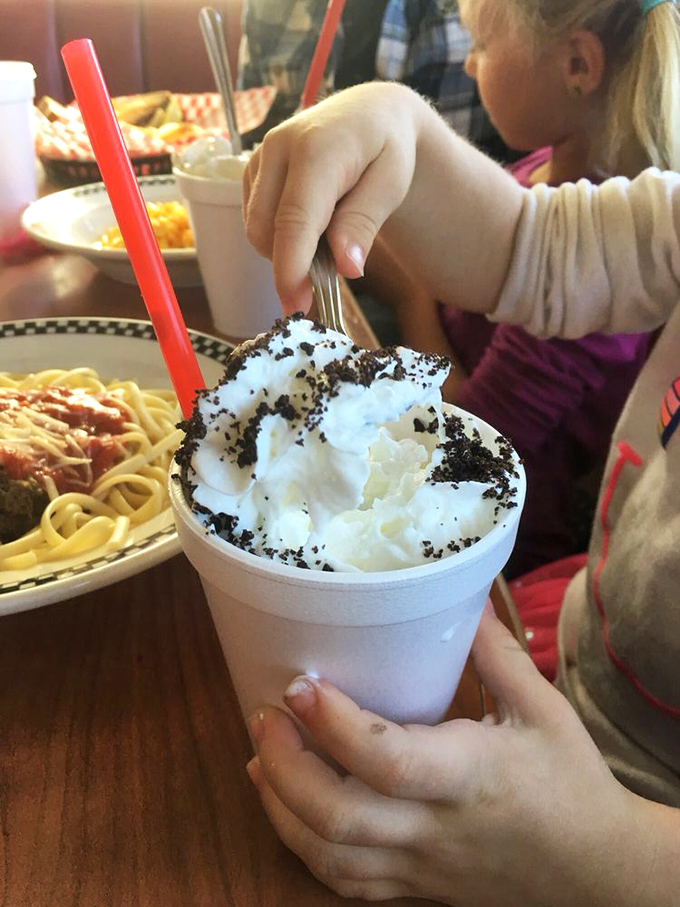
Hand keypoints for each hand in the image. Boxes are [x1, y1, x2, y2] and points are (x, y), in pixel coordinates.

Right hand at [242, 82, 422, 313]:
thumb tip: (348, 269)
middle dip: (291, 264)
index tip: (296, 306)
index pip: (294, 219)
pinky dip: (278, 236)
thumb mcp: (391, 184)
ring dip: (286, 249)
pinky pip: (255, 220)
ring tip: (327, 236)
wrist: (368, 114)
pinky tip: (309, 224)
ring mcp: (260, 157)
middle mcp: (278, 148)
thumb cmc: (385, 149)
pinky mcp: (252, 169)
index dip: (291, 268)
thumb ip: (364, 223)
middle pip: (266, 230)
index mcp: (317, 149)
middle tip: (331, 271)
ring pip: (257, 229)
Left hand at [246, 606, 650, 906]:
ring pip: (328, 857)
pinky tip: (286, 806)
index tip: (300, 683)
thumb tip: (460, 592)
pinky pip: (344, 882)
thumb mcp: (543, 709)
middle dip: (285, 765)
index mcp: (467, 777)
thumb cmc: (570, 783)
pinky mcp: (412, 890)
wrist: (597, 873)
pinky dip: (303, 846)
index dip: (334, 723)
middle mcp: (433, 828)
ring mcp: (418, 868)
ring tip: (260, 755)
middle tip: (265, 714)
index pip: (388, 759)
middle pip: (337, 817)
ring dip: (280, 806)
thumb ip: (496, 652)